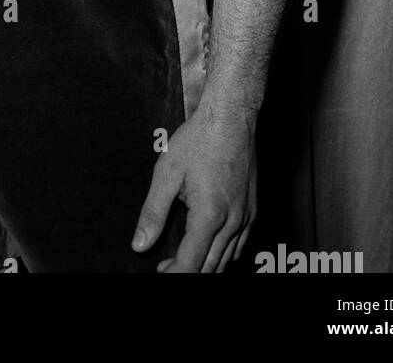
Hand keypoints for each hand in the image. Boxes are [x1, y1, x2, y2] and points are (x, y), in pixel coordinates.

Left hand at [131, 104, 256, 272]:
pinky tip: (211, 247)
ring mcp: (246, 216)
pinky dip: (224, 254)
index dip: (174, 273)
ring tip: (184, 261)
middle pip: (212, 266)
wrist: (231, 118)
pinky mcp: (252, 209)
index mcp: (209, 216)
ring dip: (207, 265)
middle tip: (167, 268)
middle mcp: (233, 222)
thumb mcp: (166, 173)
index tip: (161, 272)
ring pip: (228, 258)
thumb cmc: (199, 140)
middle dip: (189, 272)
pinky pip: (240, 244)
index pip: (191, 263)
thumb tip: (140, 244)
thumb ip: (153, 212)